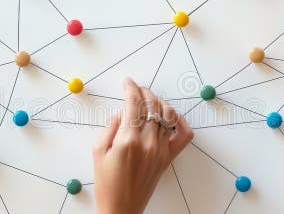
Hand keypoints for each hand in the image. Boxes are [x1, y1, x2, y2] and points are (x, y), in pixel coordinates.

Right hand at [92, 78, 193, 213]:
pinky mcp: (168, 158)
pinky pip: (184, 135)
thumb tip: (121, 112)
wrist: (121, 208)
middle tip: (136, 89)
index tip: (127, 82)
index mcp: (128, 140)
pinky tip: (170, 116)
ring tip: (149, 100)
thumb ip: (110, 127)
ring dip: (159, 102)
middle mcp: (148, 143)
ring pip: (167, 115)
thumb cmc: (106, 184)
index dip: (130, 88)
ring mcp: (161, 150)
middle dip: (144, 92)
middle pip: (151, 105)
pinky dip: (180, 121)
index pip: (133, 103)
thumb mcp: (98, 152)